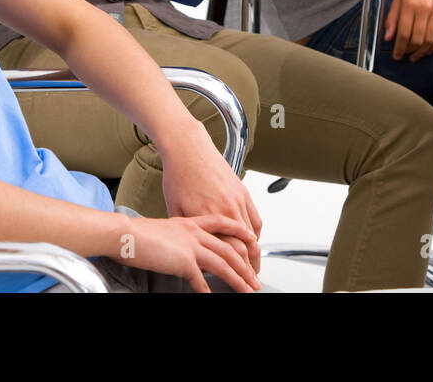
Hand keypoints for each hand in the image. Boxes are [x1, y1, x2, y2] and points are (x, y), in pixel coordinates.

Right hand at [113, 213, 262, 292]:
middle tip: (254, 280)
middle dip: (246, 267)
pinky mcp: (183, 260)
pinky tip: (211, 298)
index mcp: (192, 222)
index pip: (224, 223)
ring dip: (237, 280)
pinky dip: (208, 291)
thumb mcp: (166, 230)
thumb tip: (186, 250)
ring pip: (223, 264)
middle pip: (230, 249)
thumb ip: (180, 237)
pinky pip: (201, 280)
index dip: (241, 231)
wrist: (125, 233)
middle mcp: (195, 232)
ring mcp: (191, 245)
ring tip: (246, 291)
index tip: (253, 240)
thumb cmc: (139, 234)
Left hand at [160, 125, 262, 275]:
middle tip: (249, 283)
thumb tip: (193, 252)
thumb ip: (188, 234)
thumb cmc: (179, 176)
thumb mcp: (176, 210)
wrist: (189, 149)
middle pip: (245, 249)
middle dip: (249, 270)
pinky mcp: (243, 192)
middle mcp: (227, 211)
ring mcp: (238, 201)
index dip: (233, 273)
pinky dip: (255, 234)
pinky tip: (252, 241)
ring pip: (253, 236)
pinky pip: (255, 219)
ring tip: (253, 268)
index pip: (228, 254)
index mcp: (209, 218)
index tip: (235, 283)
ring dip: (255, 255)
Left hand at [383, 0, 432, 61]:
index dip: (399, 48)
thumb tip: (388, 38)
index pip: (404, 33)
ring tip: (415, 56)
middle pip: (417, 39)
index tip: (396, 56)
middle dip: (410, 51)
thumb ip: (392, 18)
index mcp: (409, 4)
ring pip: (430, 39)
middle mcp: (423, 8)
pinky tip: (428, 51)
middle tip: (405, 56)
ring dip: (422, 52)